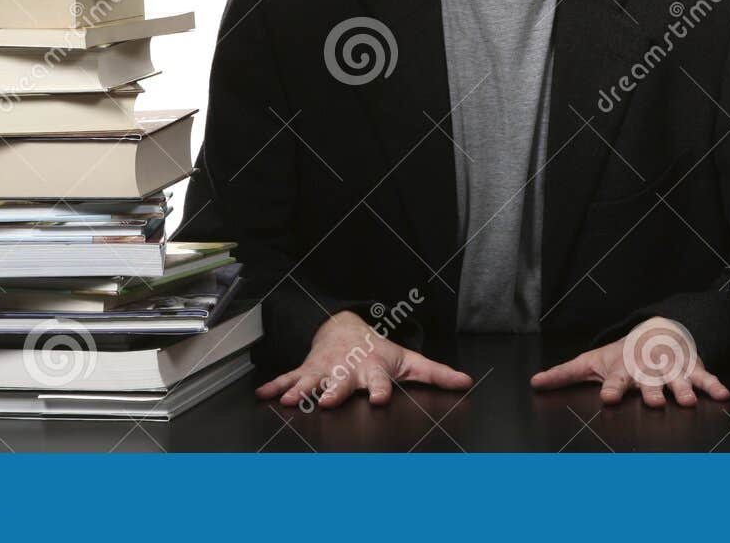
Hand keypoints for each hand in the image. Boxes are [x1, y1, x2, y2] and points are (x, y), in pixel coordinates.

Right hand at [256, 309, 472, 408]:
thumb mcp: (408, 361)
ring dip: (299, 390)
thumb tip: (466, 382)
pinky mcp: (307, 370)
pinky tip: (263, 395)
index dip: (380, 390)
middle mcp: (347, 370)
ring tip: (289, 400)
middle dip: (334, 391)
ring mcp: (325, 370)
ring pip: (311, 381)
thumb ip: (436, 373)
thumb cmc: (379, 352)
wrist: (345, 329)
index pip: (379, 382)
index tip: (379, 399)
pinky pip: (289, 378)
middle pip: (341, 383)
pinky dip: (275, 386)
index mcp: (373, 369)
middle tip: (328, 401)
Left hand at [530, 316, 729, 407]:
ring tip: (686, 400)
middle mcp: (647, 370)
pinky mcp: (690, 368)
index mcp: (623, 370)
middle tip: (653, 402)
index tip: (608, 398)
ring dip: (682, 390)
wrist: (656, 331)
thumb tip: (534, 382)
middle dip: (651, 392)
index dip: (612, 389)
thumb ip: (564, 374)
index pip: (615, 381)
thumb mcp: (592, 362)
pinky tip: (722, 395)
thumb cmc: (621, 354)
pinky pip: (703, 378)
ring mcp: (670, 369)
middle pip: (648, 383)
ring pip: (676, 381)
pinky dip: (712, 385)